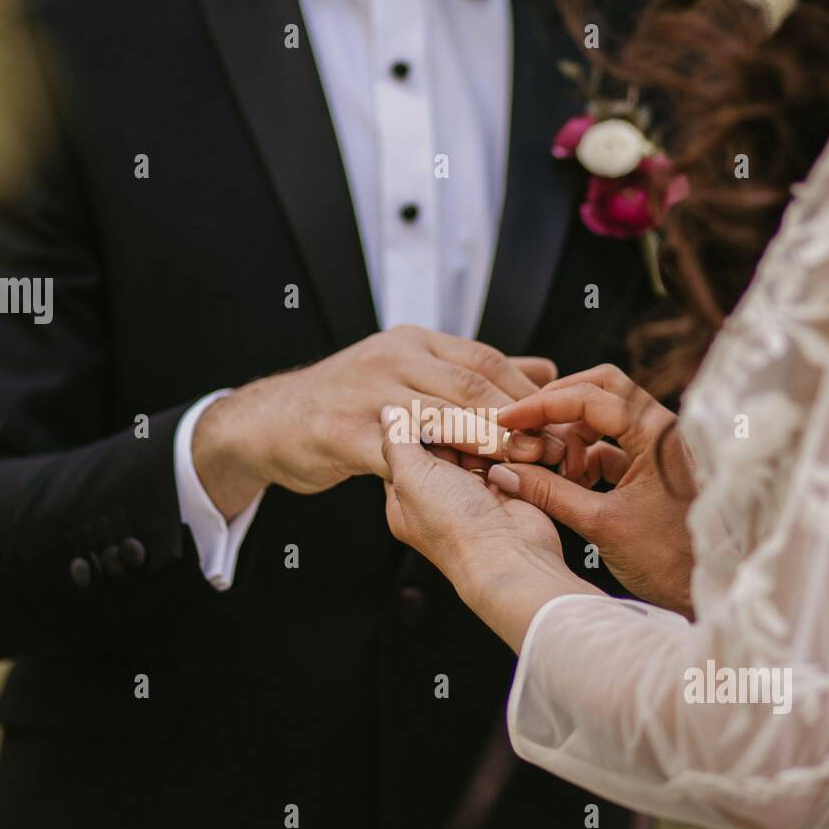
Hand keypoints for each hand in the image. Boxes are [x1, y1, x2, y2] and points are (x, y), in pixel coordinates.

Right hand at [191, 326, 563, 518]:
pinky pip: (398, 451)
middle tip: (548, 448)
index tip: (556, 420)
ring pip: (439, 415)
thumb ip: (476, 373)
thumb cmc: (350, 401)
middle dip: (513, 418)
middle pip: (468, 385)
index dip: (524, 392)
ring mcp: (366, 393)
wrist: (273, 420)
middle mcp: (392, 358)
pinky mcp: (342, 431)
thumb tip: (545, 370)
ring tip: (517, 466)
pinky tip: (460, 486)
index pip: (483, 359)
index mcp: (414, 342)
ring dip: (483, 443)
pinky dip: (433, 469)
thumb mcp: (412, 373)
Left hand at [379, 406, 599, 652]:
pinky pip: (502, 454)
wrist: (509, 556)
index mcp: (407, 500)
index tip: (426, 404)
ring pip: (474, 445)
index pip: (406, 449)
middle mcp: (440, 497)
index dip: (416, 424)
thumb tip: (387, 412)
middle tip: (464, 414)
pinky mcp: (507, 489)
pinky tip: (509, 437)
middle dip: (455, 427)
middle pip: (442, 443)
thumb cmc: (454, 527)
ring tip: (490, 427)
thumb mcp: (411, 478)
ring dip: (483, 435)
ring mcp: (474, 493)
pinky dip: (506, 445)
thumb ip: (398, 441)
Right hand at [486, 364, 696, 617]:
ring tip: (550, 471)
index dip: (540, 406)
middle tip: (524, 427)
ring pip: (605, 419)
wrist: (708, 593)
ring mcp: (659, 448)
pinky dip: (585, 460)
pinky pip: (612, 448)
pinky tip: (568, 485)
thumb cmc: (671, 561)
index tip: (507, 420)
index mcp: (656, 432)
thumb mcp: (600, 525)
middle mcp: (662, 430)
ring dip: (571, 438)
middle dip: (558, 406)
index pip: (588, 396)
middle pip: (600, 391)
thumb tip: (505, 471)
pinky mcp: (654, 470)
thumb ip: (549, 493)